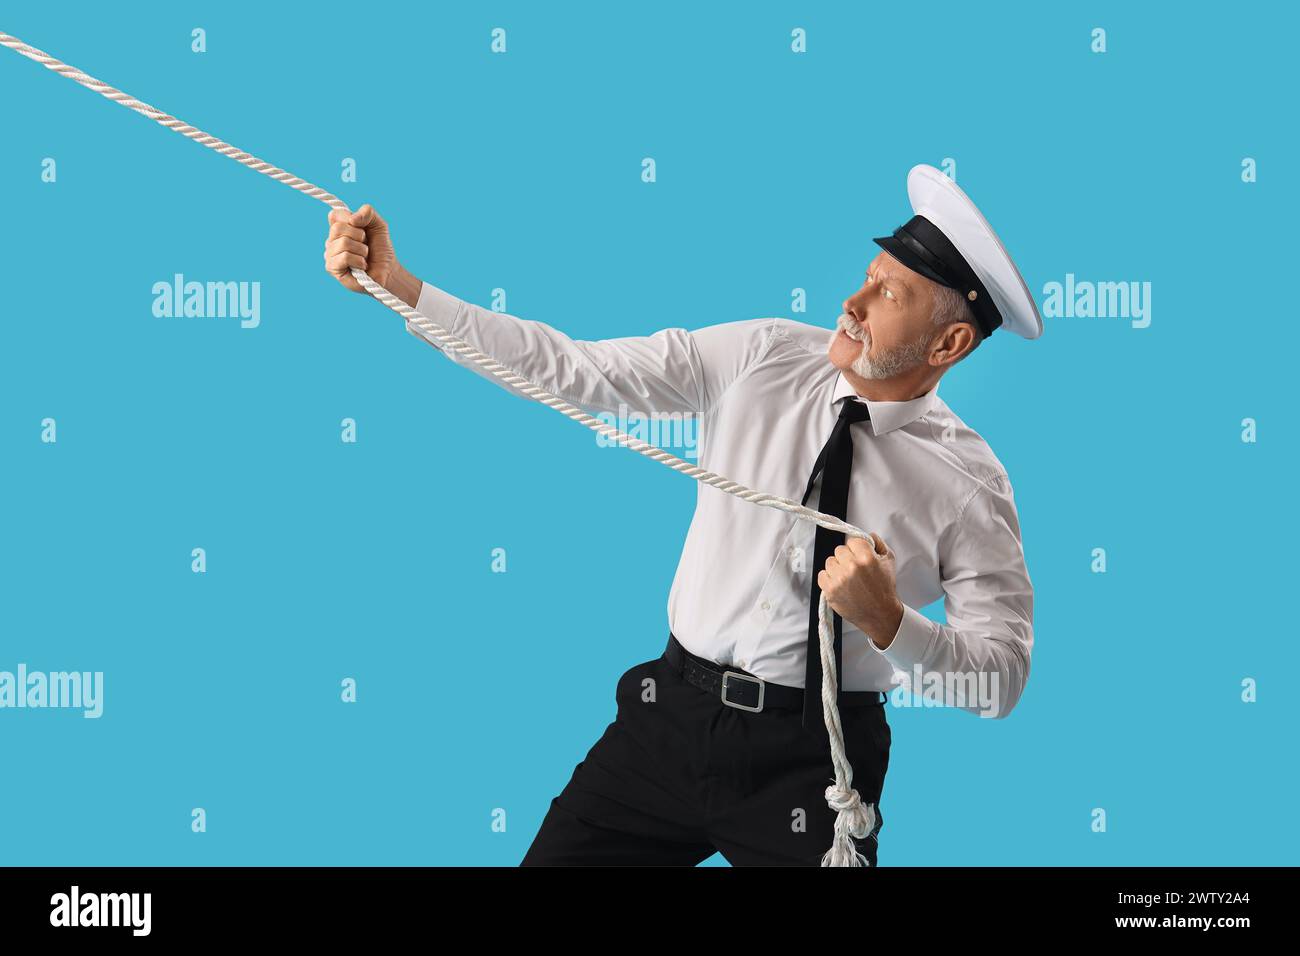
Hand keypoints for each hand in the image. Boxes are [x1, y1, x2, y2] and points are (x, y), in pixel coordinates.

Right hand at [324, 203, 399, 293]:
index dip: (350, 219)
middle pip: (337, 228)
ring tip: (364, 257)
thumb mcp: (378, 225)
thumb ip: (368, 212)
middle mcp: (330, 240)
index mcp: (338, 228)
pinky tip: (362, 266)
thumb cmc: (380, 248)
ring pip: (343, 243)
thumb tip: (352, 219)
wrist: (388, 271)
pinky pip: (345, 257)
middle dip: (359, 235)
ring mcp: (329, 255)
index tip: (362, 228)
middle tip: (365, 245)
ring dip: (362, 250)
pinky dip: (359, 260)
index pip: (334, 215)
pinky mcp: (332, 269)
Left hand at [818, 532, 904, 648]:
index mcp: (867, 558)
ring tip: (848, 578)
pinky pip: (821, 575)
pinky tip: (840, 584)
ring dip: (837, 568)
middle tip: (854, 569)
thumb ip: (879, 544)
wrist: (880, 614)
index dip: (856, 549)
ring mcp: (840, 579)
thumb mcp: (889, 561)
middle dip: (846, 558)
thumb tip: (868, 535)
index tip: (859, 556)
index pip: (852, 541)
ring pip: (830, 562)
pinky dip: (828, 579)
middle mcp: (852, 566)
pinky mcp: (830, 590)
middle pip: (839, 550)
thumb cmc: (884, 589)